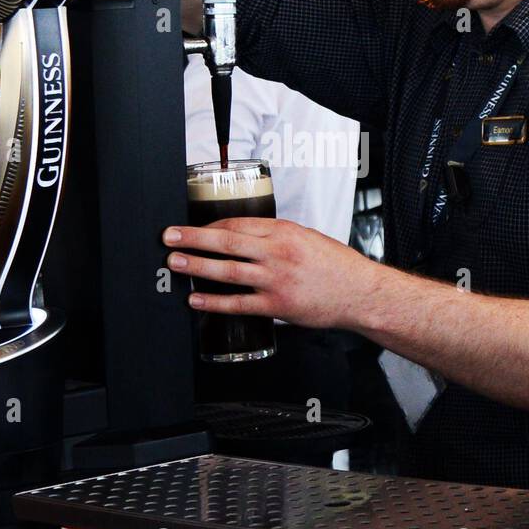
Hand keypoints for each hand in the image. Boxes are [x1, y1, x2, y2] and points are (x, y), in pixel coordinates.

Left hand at [163, 218, 379, 329]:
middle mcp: (277, 252)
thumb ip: (276, 238)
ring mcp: (276, 279)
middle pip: (226, 241)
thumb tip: (245, 239)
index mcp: (284, 231)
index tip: (192, 227)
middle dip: (193, 238)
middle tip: (169, 237)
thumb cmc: (336, 265)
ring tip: (175, 263)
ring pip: (228, 270)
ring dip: (197, 266)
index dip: (210, 225)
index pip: (238, 223)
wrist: (359, 292)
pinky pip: (239, 304)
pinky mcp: (277, 305)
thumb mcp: (306, 238)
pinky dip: (214, 302)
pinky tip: (196, 299)